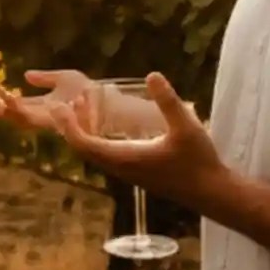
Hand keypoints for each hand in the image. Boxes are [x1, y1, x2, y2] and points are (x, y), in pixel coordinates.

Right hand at [0, 69, 93, 130]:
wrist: (105, 101)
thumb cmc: (86, 91)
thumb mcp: (64, 78)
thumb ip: (45, 78)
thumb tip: (26, 75)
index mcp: (38, 105)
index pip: (11, 100)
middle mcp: (37, 114)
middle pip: (8, 110)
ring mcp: (43, 120)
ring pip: (16, 115)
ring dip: (1, 103)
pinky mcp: (51, 123)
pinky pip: (31, 118)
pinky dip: (18, 109)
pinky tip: (8, 98)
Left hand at [49, 72, 221, 207]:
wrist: (211, 193)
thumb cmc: (198, 161)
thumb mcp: (186, 127)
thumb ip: (168, 101)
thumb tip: (152, 75)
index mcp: (126, 158)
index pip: (84, 144)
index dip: (68, 126)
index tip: (58, 107)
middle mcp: (122, 168)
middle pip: (84, 149)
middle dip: (72, 126)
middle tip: (65, 102)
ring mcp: (129, 173)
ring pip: (96, 154)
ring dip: (85, 132)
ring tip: (82, 107)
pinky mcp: (137, 173)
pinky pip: (107, 156)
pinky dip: (98, 139)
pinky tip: (107, 124)